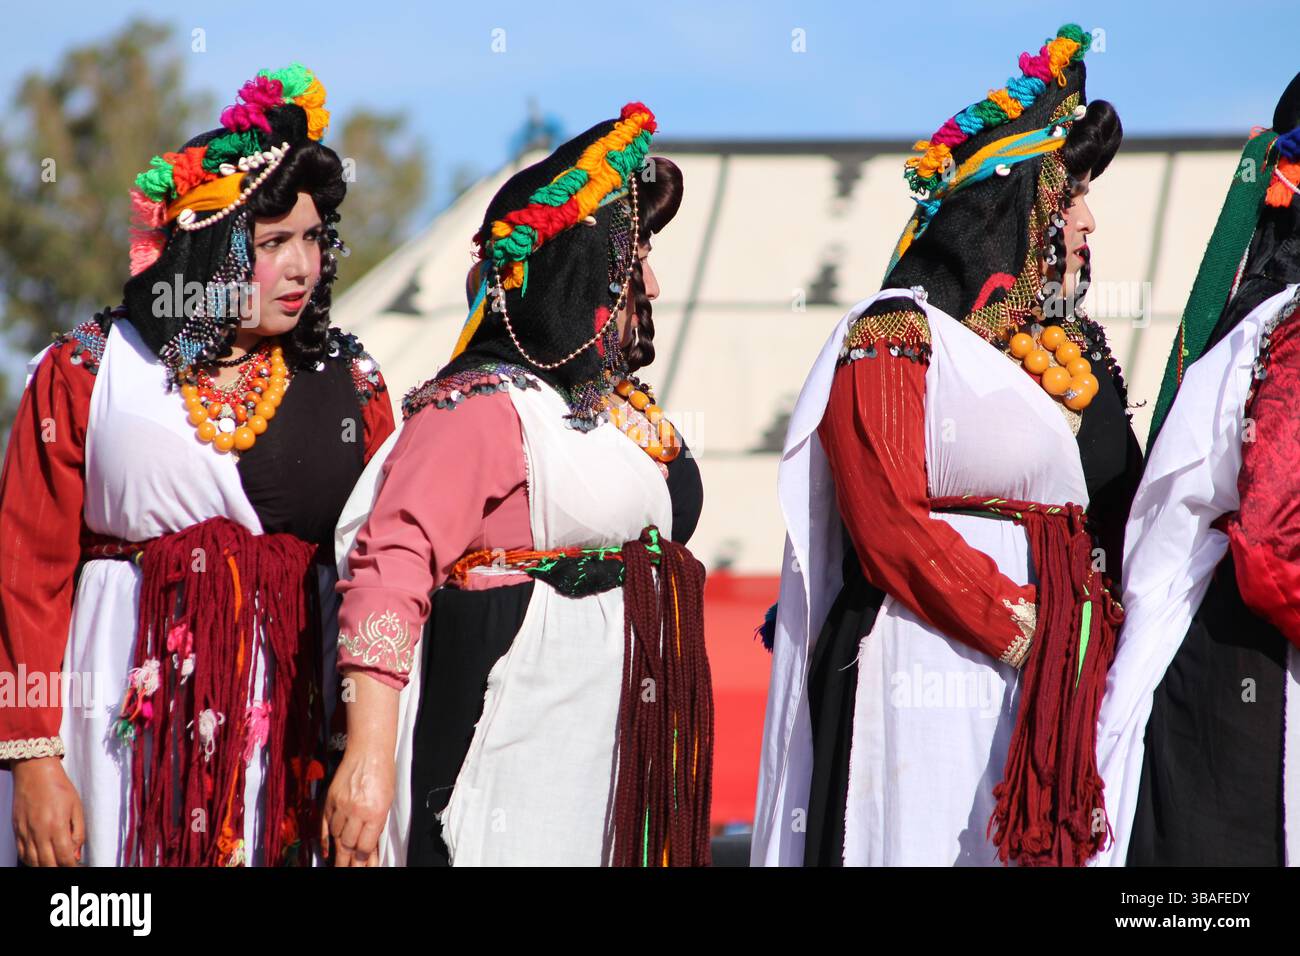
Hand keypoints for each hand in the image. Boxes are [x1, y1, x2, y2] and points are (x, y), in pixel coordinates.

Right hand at [12, 756, 83, 866]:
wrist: (35, 773)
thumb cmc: (59, 787)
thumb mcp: (77, 807)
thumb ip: (78, 832)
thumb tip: (76, 853)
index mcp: (57, 826)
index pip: (65, 857)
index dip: (72, 865)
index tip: (77, 866)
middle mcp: (39, 832)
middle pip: (48, 863)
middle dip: (59, 868)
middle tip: (67, 866)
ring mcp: (26, 833)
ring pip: (33, 861)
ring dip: (45, 866)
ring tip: (55, 864)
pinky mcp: (17, 831)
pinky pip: (22, 853)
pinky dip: (30, 861)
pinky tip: (39, 860)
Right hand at [321, 745, 393, 866]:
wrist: (368, 750)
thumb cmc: (382, 772)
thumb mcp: (387, 800)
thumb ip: (377, 823)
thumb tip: (370, 844)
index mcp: (375, 812)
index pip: (365, 845)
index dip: (364, 858)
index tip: (364, 864)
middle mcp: (356, 811)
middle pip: (348, 845)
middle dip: (349, 860)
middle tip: (350, 868)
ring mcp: (341, 805)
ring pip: (336, 837)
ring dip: (339, 850)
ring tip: (341, 862)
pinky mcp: (330, 800)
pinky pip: (326, 825)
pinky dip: (326, 839)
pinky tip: (327, 850)